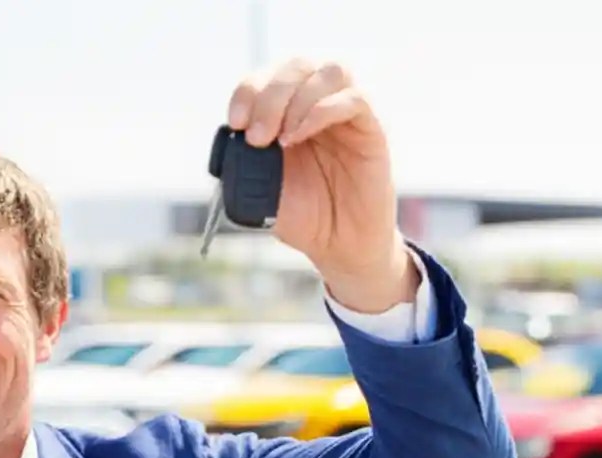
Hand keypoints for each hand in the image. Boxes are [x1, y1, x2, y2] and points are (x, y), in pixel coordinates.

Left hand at [227, 58, 416, 312]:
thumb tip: (230, 142)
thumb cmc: (304, 216)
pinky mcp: (371, 131)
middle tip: (257, 136)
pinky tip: (301, 136)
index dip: (249, 90)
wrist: (339, 247)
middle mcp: (319, 107)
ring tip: (282, 139)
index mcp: (290, 113)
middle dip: (270, 94)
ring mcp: (347, 116)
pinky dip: (322, 110)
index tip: (235, 122)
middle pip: (298, 65)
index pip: (270, 76)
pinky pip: (355, 100)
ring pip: (330, 72)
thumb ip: (244, 165)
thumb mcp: (262, 191)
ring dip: (297, 99)